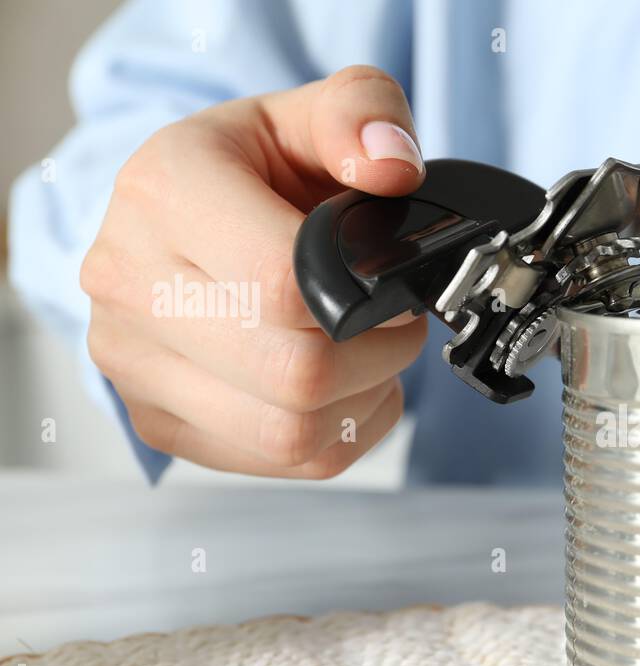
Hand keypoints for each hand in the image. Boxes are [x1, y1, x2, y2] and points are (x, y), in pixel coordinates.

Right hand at [81, 66, 428, 477]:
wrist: (190, 218)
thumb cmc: (258, 171)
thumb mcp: (313, 114)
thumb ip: (365, 115)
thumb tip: (392, 168)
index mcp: (162, 192)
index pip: (282, 284)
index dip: (367, 300)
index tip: (394, 284)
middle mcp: (129, 283)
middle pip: (294, 374)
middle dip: (376, 355)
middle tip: (392, 323)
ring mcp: (134, 364)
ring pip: (289, 433)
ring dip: (361, 401)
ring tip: (367, 354)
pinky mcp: (158, 422)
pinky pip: (280, 462)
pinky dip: (338, 436)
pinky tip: (342, 391)